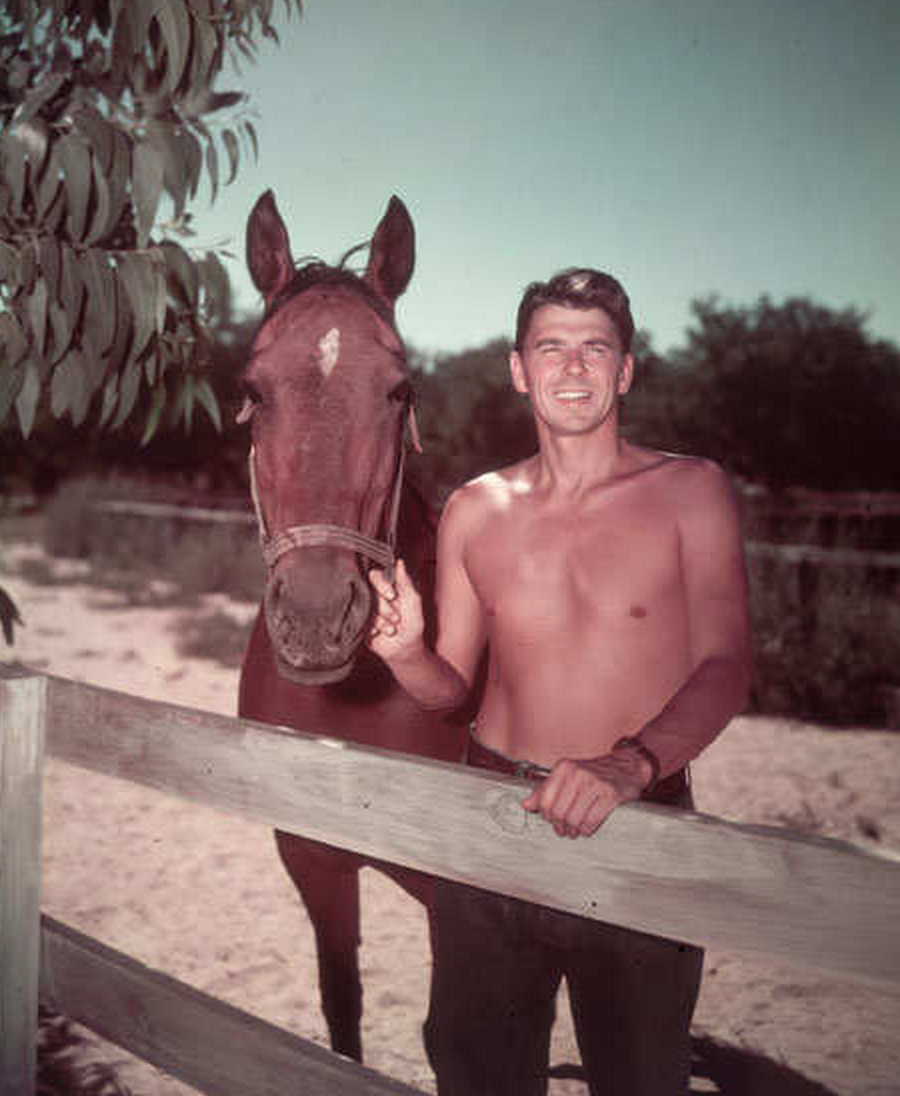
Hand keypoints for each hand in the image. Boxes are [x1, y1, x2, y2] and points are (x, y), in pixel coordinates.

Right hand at [368, 559, 424, 662]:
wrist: (405, 649)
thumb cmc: (412, 624)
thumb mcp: (413, 602)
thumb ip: (405, 582)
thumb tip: (399, 562)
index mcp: (387, 587)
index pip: (376, 576)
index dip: (382, 585)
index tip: (392, 596)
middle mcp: (373, 595)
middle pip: (368, 591)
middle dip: (384, 607)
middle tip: (396, 618)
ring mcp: (364, 608)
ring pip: (364, 607)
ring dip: (380, 620)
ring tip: (391, 630)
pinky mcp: (358, 622)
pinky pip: (358, 619)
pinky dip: (370, 627)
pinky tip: (378, 633)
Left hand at [521, 752, 650, 837]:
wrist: (626, 767)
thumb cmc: (594, 773)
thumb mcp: (567, 775)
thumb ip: (546, 789)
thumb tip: (525, 805)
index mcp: (564, 767)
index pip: (544, 801)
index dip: (546, 815)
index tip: (551, 819)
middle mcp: (578, 773)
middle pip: (558, 813)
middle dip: (559, 826)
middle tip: (563, 829)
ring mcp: (595, 783)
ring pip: (574, 819)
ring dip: (572, 830)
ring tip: (574, 831)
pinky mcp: (610, 795)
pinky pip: (591, 822)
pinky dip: (586, 830)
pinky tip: (586, 828)